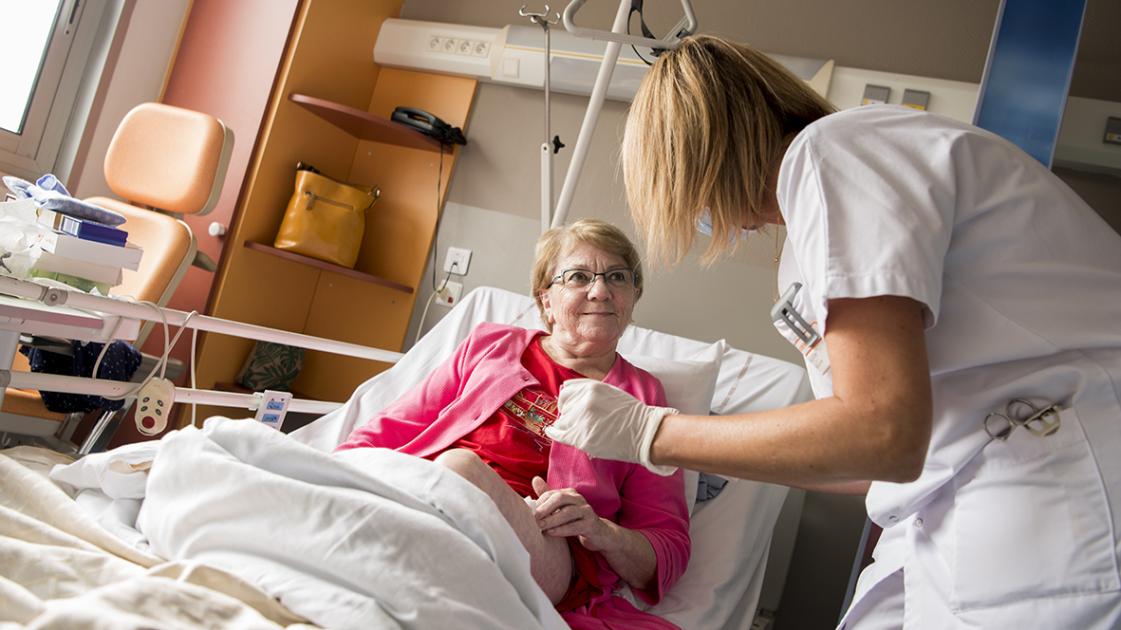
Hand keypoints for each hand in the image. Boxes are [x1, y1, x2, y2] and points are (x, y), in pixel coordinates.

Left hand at [532, 476, 610, 550]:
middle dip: (545, 508)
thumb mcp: (562, 509)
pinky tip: (551, 533)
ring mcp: (587, 511)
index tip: (527, 513)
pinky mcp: (591, 524)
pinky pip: (576, 526)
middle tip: (532, 518)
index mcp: (570, 493)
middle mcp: (579, 499)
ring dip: (552, 520)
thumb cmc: (576, 520)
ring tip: (540, 527)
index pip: (552, 494)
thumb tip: (535, 479)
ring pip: (568, 512)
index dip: (539, 503)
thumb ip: (548, 496)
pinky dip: (562, 530)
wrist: (598, 534)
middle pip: (560, 499)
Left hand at [546, 378, 677, 474]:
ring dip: (567, 425)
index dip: (566, 399)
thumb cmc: (630, 414)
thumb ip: (588, 390)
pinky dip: (554, 433)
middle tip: (575, 419)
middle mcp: (585, 401)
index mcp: (592, 388)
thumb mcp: (610, 391)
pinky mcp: (582, 438)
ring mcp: (582, 420)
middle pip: (563, 405)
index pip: (566, 390)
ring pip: (562, 421)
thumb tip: (564, 390)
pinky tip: (551, 432)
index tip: (568, 405)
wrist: (645, 433)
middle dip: (567, 412)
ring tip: (579, 429)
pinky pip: (560, 434)